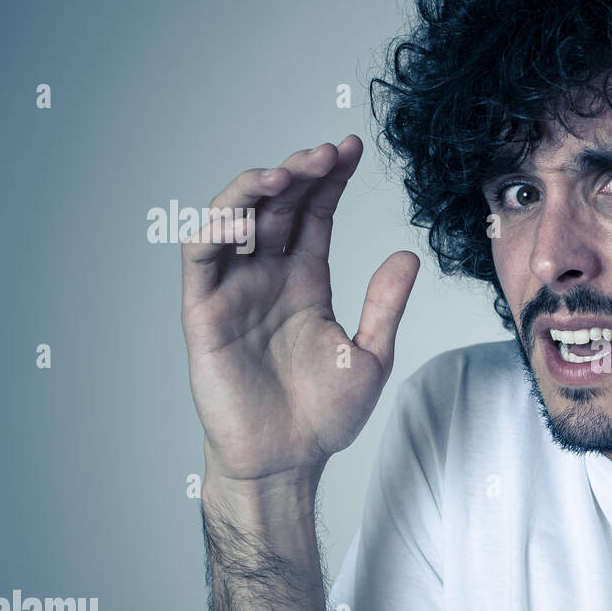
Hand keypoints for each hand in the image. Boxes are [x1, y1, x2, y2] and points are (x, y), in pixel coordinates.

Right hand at [181, 136, 418, 483]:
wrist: (289, 462)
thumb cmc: (325, 417)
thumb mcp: (371, 354)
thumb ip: (386, 304)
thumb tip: (409, 255)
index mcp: (304, 282)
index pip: (313, 215)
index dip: (328, 180)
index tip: (351, 148)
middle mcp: (267, 278)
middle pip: (277, 207)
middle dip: (300, 173)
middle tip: (328, 151)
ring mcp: (234, 292)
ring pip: (235, 220)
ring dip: (257, 189)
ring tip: (290, 172)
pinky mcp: (204, 313)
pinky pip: (201, 258)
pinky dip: (216, 226)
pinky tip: (246, 210)